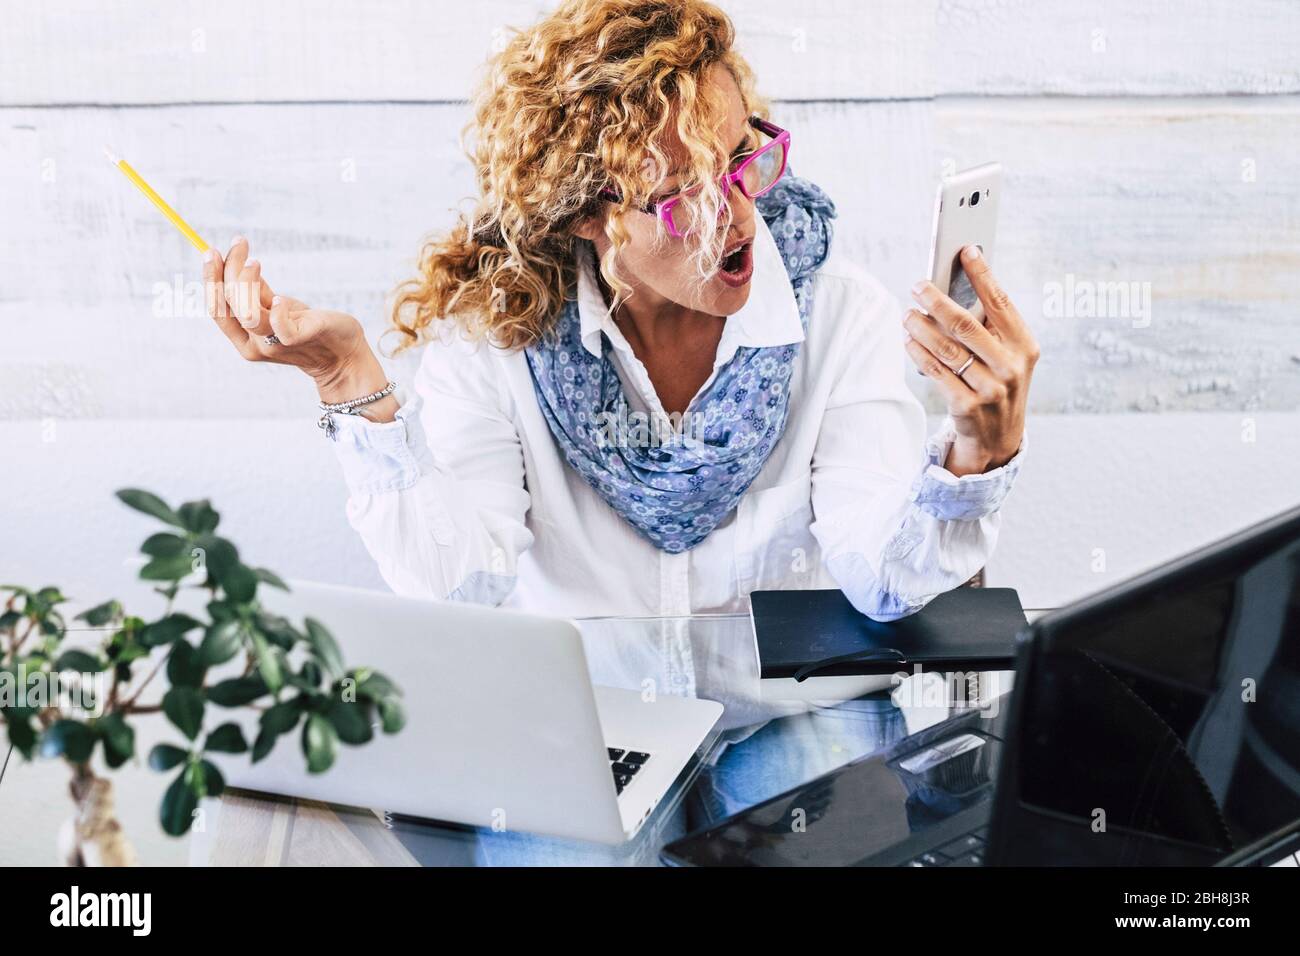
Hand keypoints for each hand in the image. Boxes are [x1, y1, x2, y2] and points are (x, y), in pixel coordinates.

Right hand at [203, 237, 396, 414]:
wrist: (342, 355)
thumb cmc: (307, 327)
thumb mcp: (277, 307)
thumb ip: (258, 292)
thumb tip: (238, 262)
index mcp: (243, 338)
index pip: (216, 308)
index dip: (211, 278)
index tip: (212, 250)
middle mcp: (254, 344)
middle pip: (227, 307)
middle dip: (224, 271)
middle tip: (237, 244)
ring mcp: (275, 344)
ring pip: (248, 313)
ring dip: (247, 281)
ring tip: (255, 261)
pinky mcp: (299, 338)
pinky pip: (280, 327)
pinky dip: (277, 310)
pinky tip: (280, 297)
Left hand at [902, 245, 1038, 475]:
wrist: (998, 438)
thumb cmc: (998, 383)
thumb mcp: (1006, 356)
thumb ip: (989, 328)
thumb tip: (954, 287)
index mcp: (1024, 346)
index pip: (1001, 302)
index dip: (983, 274)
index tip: (966, 250)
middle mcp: (1010, 367)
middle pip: (966, 325)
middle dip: (938, 301)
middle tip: (918, 286)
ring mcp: (990, 389)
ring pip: (947, 349)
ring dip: (921, 327)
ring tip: (907, 314)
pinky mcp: (967, 407)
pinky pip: (936, 372)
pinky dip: (918, 353)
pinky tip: (909, 340)